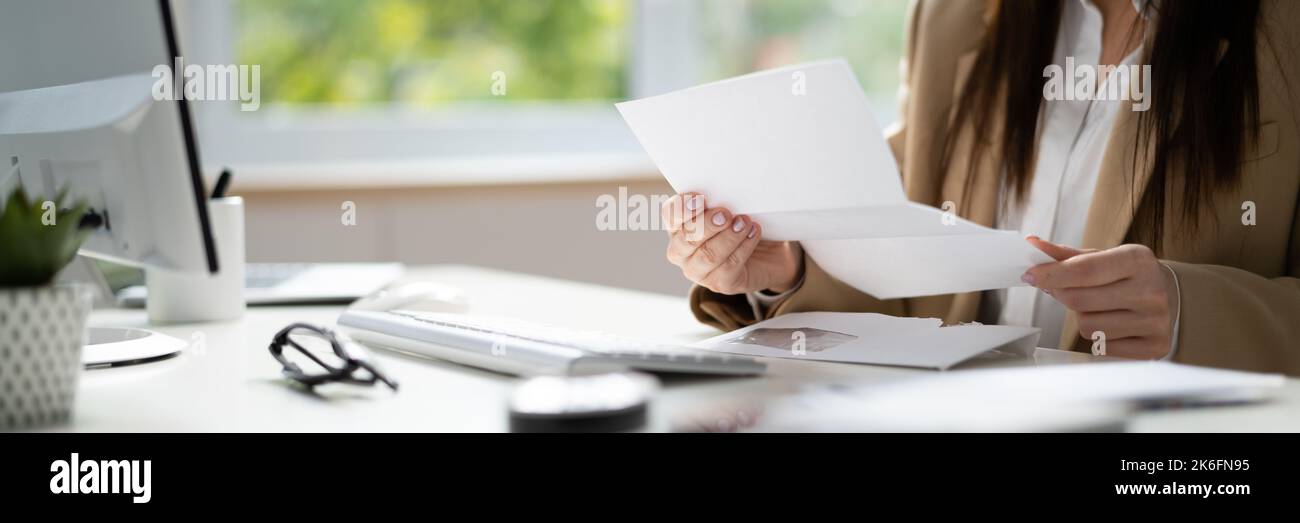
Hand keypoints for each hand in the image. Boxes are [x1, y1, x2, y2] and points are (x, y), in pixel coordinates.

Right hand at [662, 192, 803, 294]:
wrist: (769, 254)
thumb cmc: (742, 225)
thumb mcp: (732, 207)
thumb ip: (722, 199)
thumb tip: (727, 192)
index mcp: (679, 225)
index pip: (670, 214)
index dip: (682, 207)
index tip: (701, 198)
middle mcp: (682, 250)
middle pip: (685, 238)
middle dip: (706, 225)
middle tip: (726, 214)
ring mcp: (698, 271)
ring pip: (707, 255)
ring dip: (728, 237)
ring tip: (745, 222)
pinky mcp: (719, 284)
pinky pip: (728, 266)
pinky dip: (743, 248)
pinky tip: (753, 233)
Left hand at [1022, 236, 1177, 358]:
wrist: (1169, 295)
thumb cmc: (1127, 275)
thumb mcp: (1103, 258)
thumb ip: (1066, 255)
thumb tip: (1032, 244)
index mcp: (1138, 260)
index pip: (1084, 270)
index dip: (1051, 274)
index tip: (1030, 275)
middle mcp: (1151, 290)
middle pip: (1079, 301)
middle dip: (1065, 296)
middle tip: (1071, 291)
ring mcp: (1156, 321)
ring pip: (1088, 328)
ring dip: (1084, 319)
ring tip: (1102, 309)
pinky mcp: (1156, 347)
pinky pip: (1103, 348)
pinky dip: (1100, 339)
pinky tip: (1115, 326)